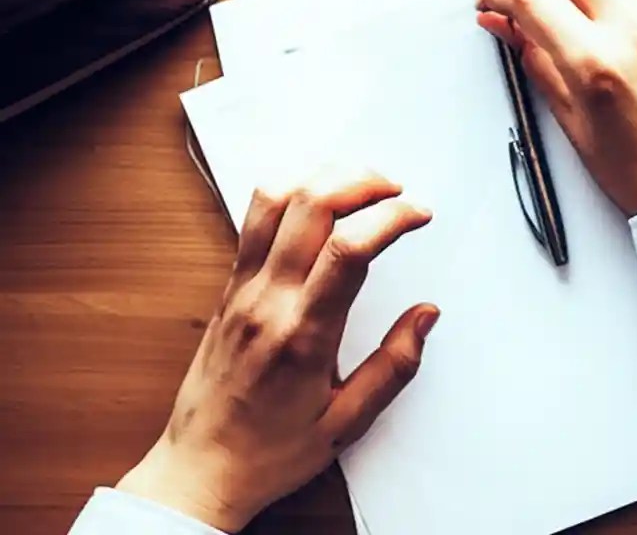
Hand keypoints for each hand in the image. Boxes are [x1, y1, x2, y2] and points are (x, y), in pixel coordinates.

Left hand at [116, 169, 437, 531]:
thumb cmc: (269, 452)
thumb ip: (394, 367)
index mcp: (303, 335)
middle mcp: (267, 301)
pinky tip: (316, 204)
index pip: (349, 249)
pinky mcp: (227, 290)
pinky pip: (253, 222)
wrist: (198, 470)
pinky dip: (290, 196)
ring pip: (273, 199)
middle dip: (361, 181)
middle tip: (395, 190)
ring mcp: (240, 290)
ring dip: (321, 178)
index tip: (420, 215)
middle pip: (310, 204)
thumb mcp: (348, 423)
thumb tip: (426, 316)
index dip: (392, 217)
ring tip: (358, 185)